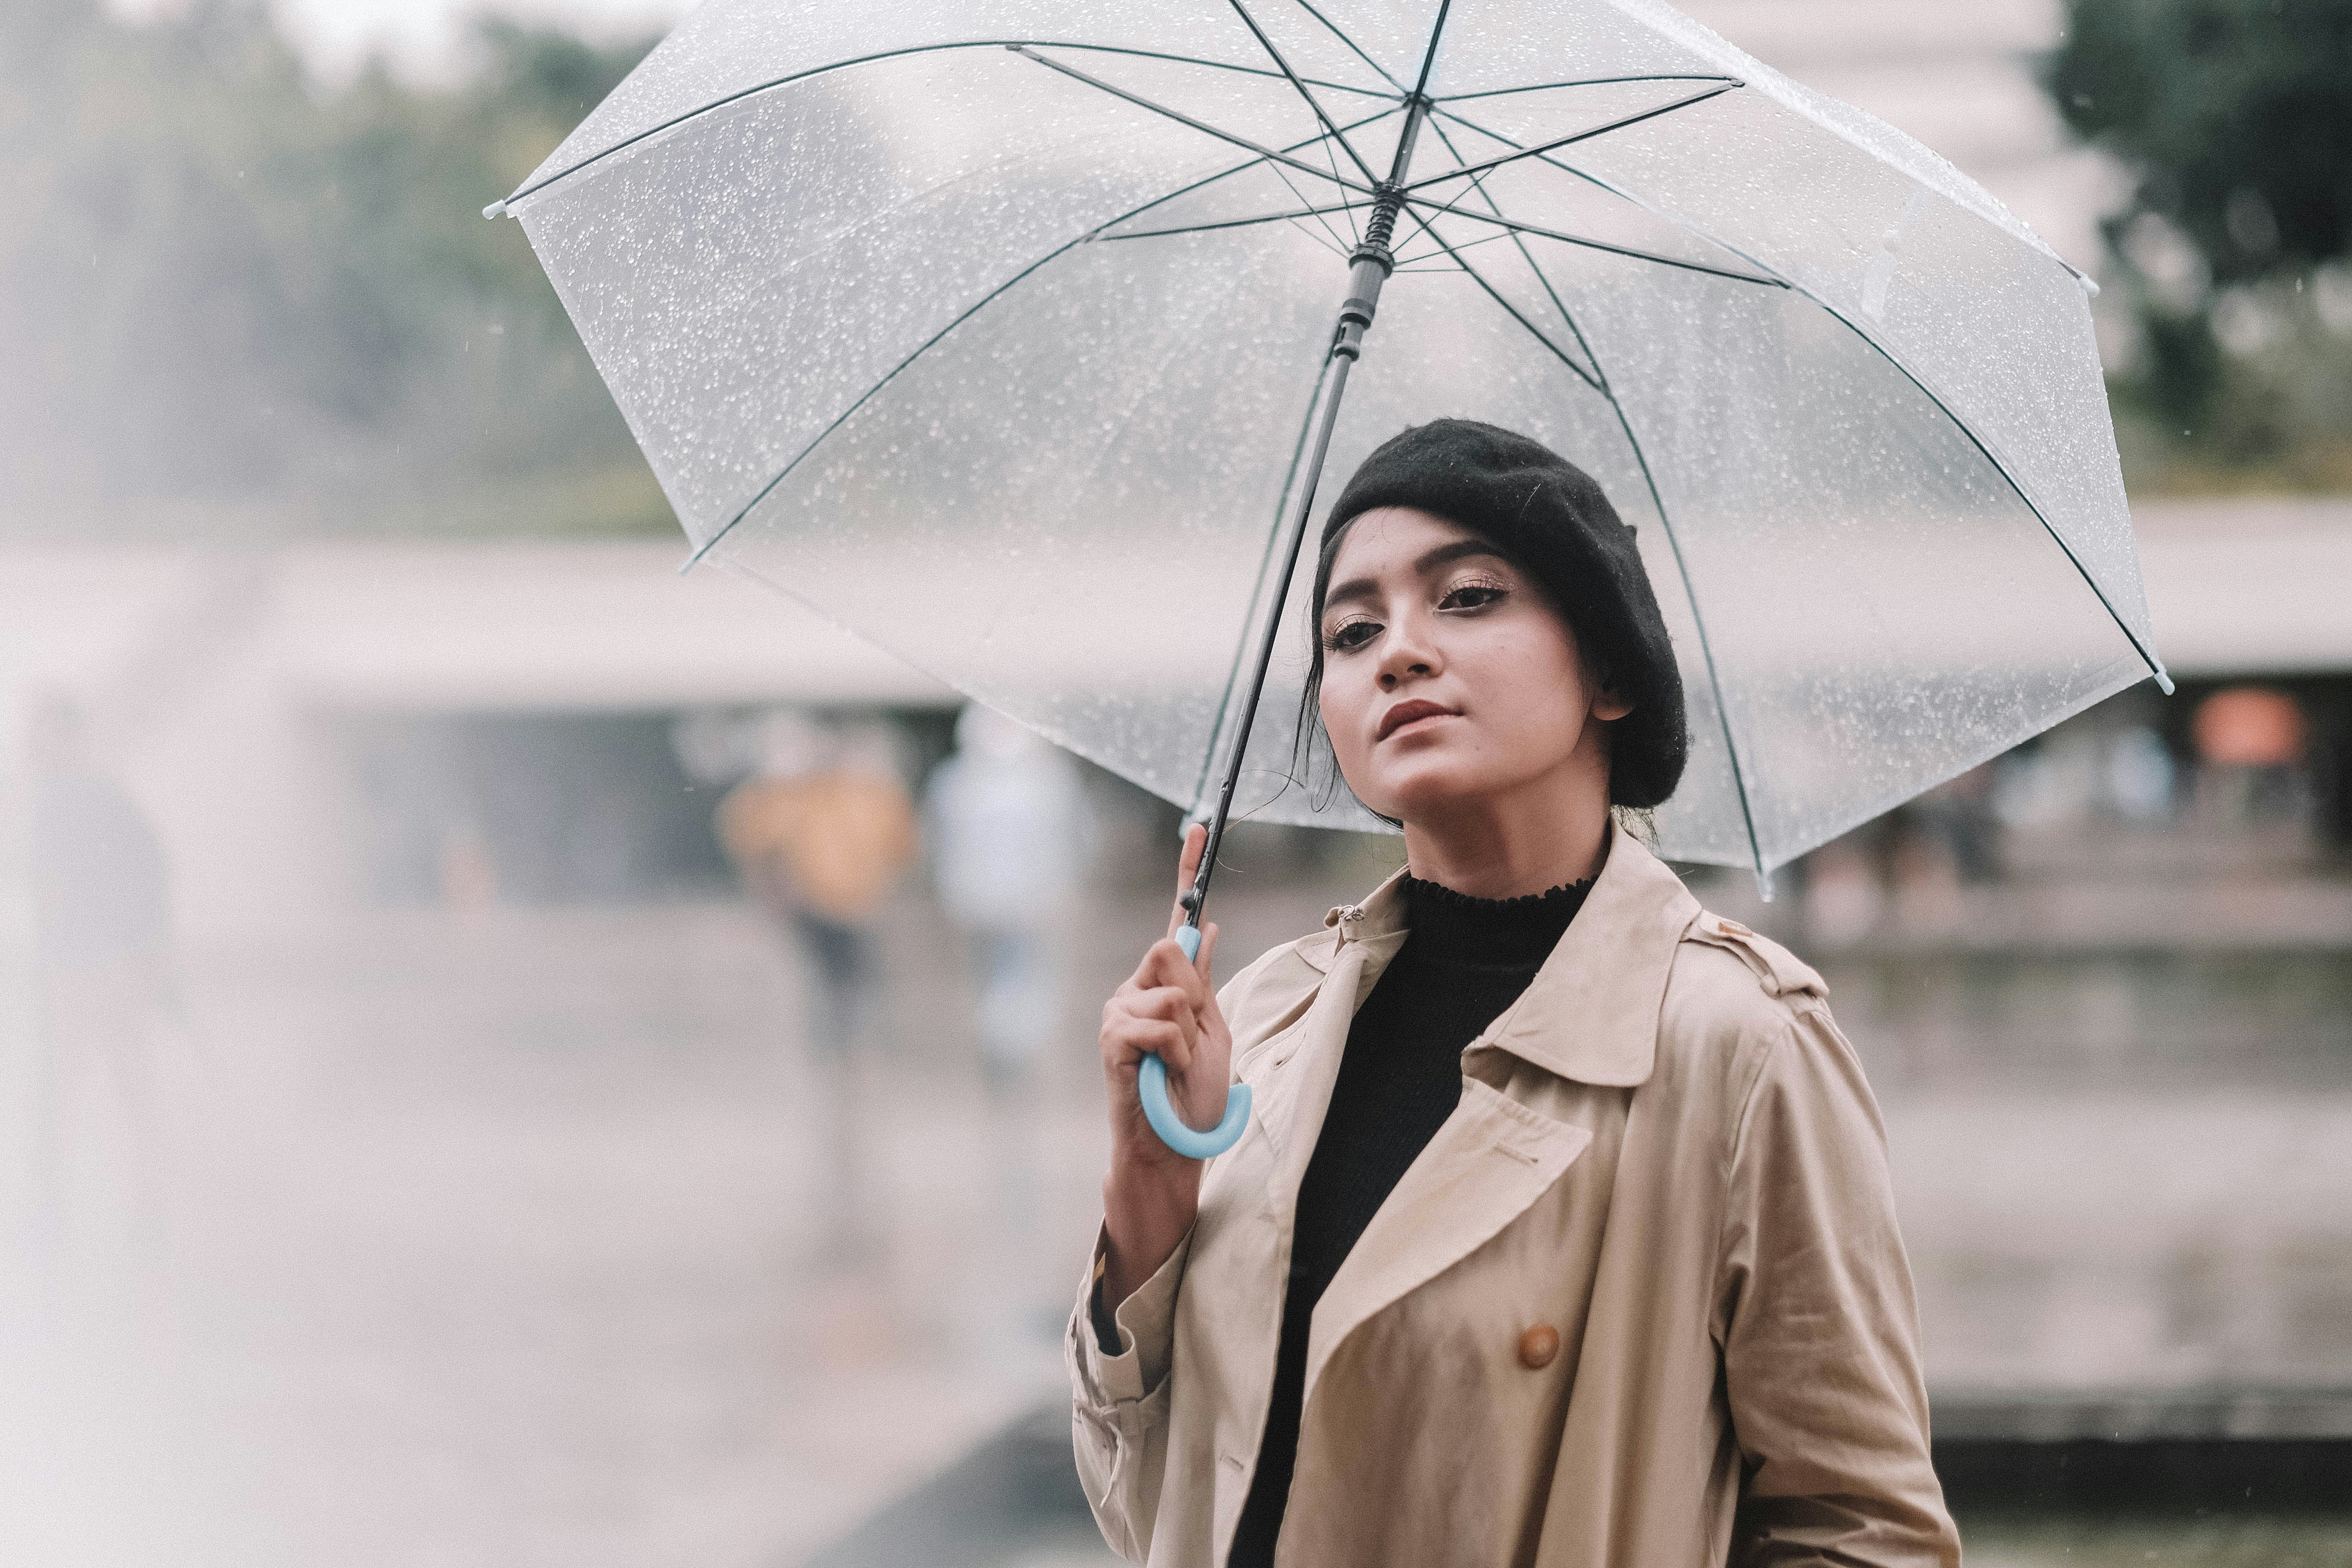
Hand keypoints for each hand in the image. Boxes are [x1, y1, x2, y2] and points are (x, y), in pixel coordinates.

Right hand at [1096, 823, 1232, 1306]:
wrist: (1173, 1147)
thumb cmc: (1192, 1096)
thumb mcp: (1212, 1031)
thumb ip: (1202, 981)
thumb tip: (1205, 925)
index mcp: (1161, 985)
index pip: (1172, 920)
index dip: (1186, 873)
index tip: (1198, 829)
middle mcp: (1133, 990)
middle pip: (1167, 947)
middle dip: (1193, 996)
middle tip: (1191, 1042)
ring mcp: (1118, 1013)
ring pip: (1170, 992)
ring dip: (1189, 1036)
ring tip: (1177, 1066)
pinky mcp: (1112, 1040)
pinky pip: (1159, 1024)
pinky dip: (1175, 1054)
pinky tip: (1163, 1075)